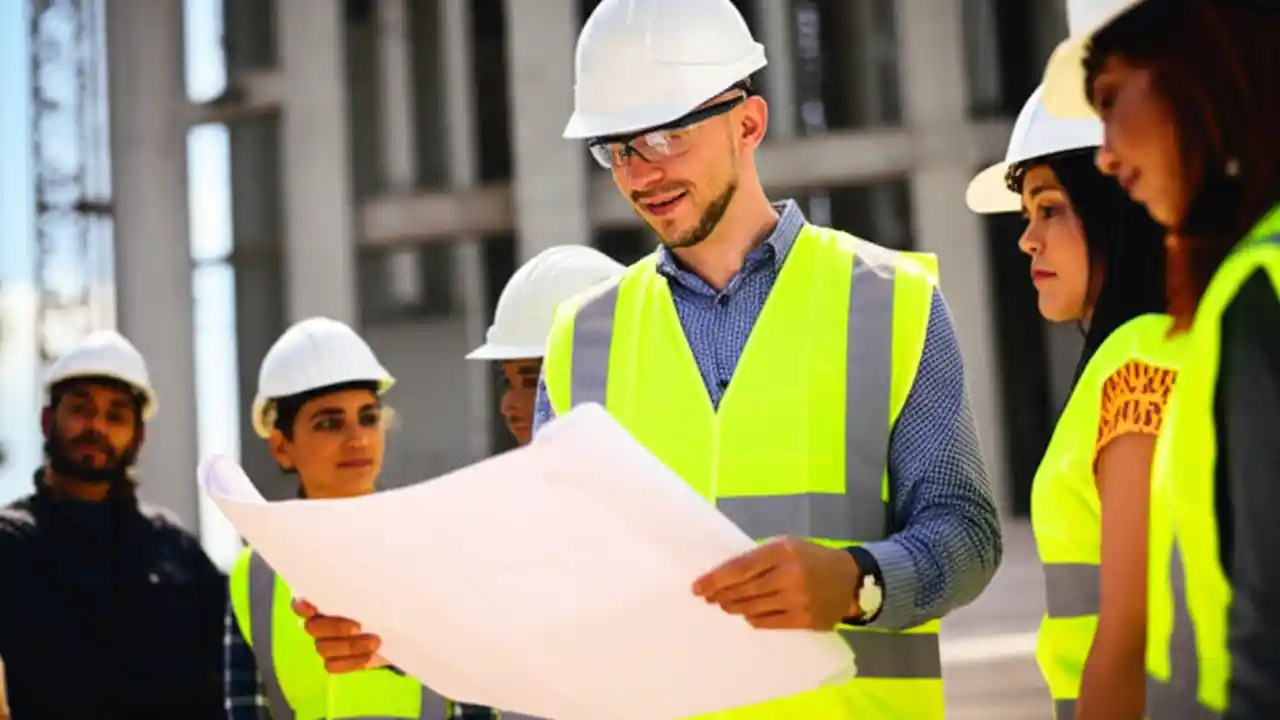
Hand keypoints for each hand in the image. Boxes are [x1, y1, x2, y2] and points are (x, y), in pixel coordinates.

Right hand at [292, 598, 387, 672]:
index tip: (310, 607)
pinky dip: (353, 661)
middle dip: (336, 628)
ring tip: (375, 642)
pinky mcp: (333, 662)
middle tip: (359, 627)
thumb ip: (363, 594)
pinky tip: (369, 656)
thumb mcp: (375, 598)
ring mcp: (323, 644)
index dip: (302, 606)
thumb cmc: (379, 608)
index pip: (300, 604)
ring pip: (325, 648)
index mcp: (324, 603)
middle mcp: (317, 624)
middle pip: (313, 628)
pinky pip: (335, 665)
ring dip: (351, 646)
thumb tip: (368, 580)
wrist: (392, 632)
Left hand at [692, 537, 859, 629]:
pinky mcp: (804, 620)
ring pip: (752, 608)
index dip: (715, 579)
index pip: (740, 568)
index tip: (697, 587)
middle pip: (743, 590)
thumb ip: (759, 556)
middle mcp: (789, 575)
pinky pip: (767, 623)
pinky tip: (747, 614)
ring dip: (733, 607)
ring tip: (725, 605)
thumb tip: (724, 574)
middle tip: (708, 598)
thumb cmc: (811, 558)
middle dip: (720, 595)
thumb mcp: (787, 545)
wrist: (850, 579)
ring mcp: (798, 600)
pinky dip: (753, 618)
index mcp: (782, 551)